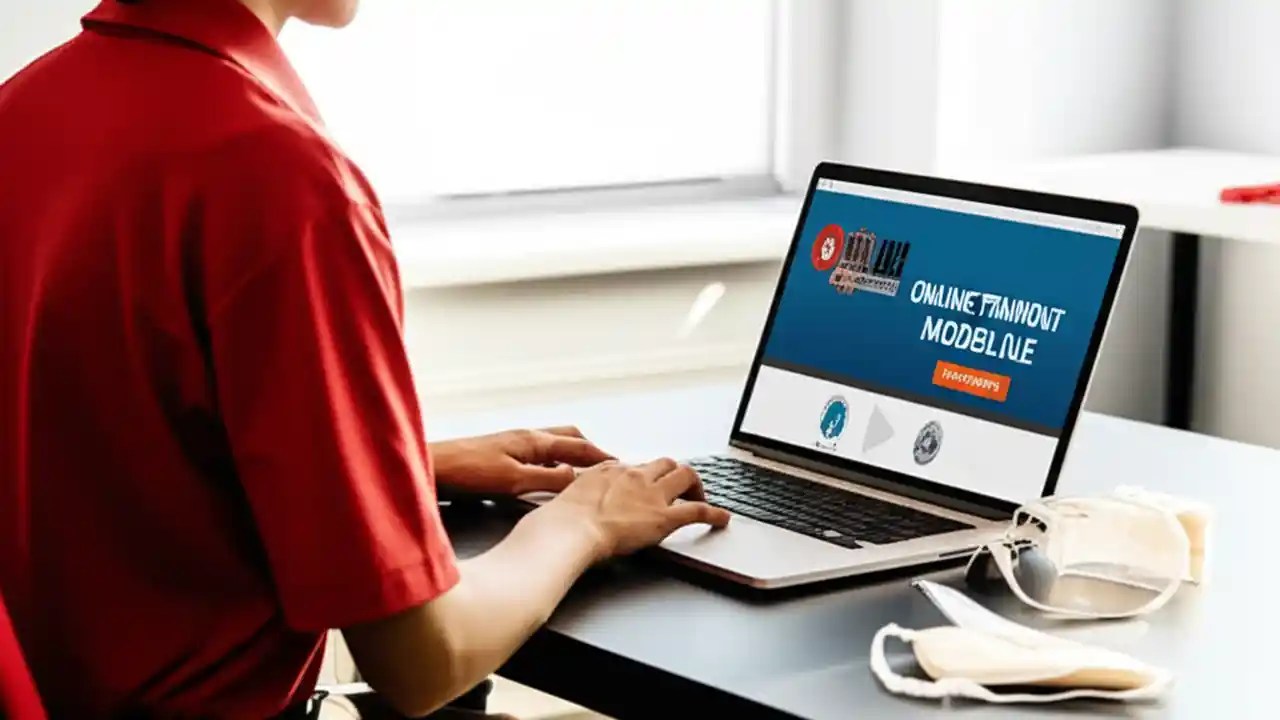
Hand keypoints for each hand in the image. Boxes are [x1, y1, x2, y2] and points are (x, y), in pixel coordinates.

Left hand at [431, 427, 613, 497]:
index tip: (621, 464)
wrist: (434, 465)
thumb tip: (578, 476)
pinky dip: (554, 461)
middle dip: (590, 449)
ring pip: (553, 444)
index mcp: (535, 440)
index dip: (601, 456)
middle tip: (607, 464)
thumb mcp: (515, 481)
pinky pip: (539, 453)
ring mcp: (514, 442)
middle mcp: (527, 436)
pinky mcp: (502, 452)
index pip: (578, 446)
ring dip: (572, 454)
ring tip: (584, 469)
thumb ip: (549, 479)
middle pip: (568, 437)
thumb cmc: (470, 471)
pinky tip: (549, 474)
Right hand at [537, 458, 730, 560]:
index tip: (646, 485)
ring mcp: (652, 494)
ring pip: (686, 475)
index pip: (634, 467)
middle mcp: (634, 476)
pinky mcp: (665, 516)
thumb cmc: (559, 523)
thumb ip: (573, 501)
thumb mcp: (562, 502)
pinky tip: (722, 519)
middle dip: (674, 474)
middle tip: (678, 489)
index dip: (644, 477)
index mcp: (608, 471)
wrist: (568, 532)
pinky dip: (714, 514)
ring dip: (696, 486)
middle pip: (665, 463)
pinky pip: (698, 510)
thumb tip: (567, 512)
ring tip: (701, 498)